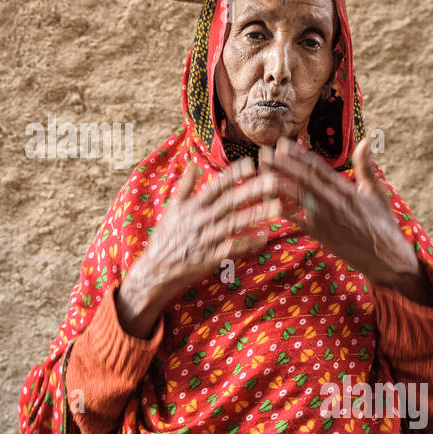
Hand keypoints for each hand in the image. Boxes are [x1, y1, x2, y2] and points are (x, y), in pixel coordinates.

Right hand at [115, 156, 281, 337]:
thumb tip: (193, 164)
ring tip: (277, 206)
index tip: (251, 163)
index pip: (215, 186)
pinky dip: (247, 243)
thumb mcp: (171, 208)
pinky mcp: (210, 258)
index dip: (233, 174)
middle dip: (252, 190)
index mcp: (192, 206)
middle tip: (273, 179)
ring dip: (256, 214)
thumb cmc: (165, 238)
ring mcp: (206, 239)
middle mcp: (201, 220)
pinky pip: (232, 249)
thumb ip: (184, 186)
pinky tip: (264, 237)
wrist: (154, 270)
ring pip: (234, 223)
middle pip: (230, 202)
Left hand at [257, 137, 432, 305]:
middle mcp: (334, 202)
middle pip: (303, 179)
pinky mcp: (320, 235)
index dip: (299, 155)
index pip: (318, 168)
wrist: (385, 257)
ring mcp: (325, 219)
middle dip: (282, 165)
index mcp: (346, 190)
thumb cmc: (382, 223)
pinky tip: (268, 201)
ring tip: (262, 172)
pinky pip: (298, 221)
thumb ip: (366, 166)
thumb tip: (366, 140)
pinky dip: (284, 210)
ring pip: (297, 197)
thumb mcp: (376, 192)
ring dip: (278, 183)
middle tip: (263, 152)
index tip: (283, 144)